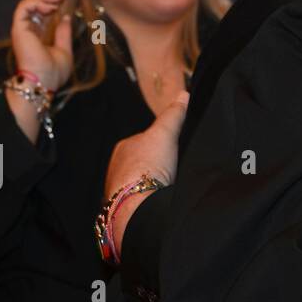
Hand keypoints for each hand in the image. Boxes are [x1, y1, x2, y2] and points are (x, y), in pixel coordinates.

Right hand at [9, 0, 72, 91]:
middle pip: (37, 4)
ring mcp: (22, 29)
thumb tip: (66, 17)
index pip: (45, 10)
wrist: (43, 83)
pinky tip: (51, 6)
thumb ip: (63, 32)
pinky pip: (24, 8)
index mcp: (39, 34)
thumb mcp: (64, 49)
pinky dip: (37, 3)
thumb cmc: (52, 72)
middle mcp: (28, 29)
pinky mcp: (18, 29)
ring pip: (29, 2)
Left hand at [103, 91, 188, 259]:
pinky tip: (162, 198)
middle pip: (144, 160)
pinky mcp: (124, 207)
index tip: (177, 147)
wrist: (136, 205)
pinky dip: (152, 198)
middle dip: (158, 164)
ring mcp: (119, 189)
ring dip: (155, 183)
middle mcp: (117, 167)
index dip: (164, 142)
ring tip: (171, 184)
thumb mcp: (165, 133)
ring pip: (142, 180)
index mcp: (123, 147)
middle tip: (176, 167)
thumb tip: (184, 95)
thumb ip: (174, 114)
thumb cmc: (147, 167)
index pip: (146, 139)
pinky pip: (141, 198)